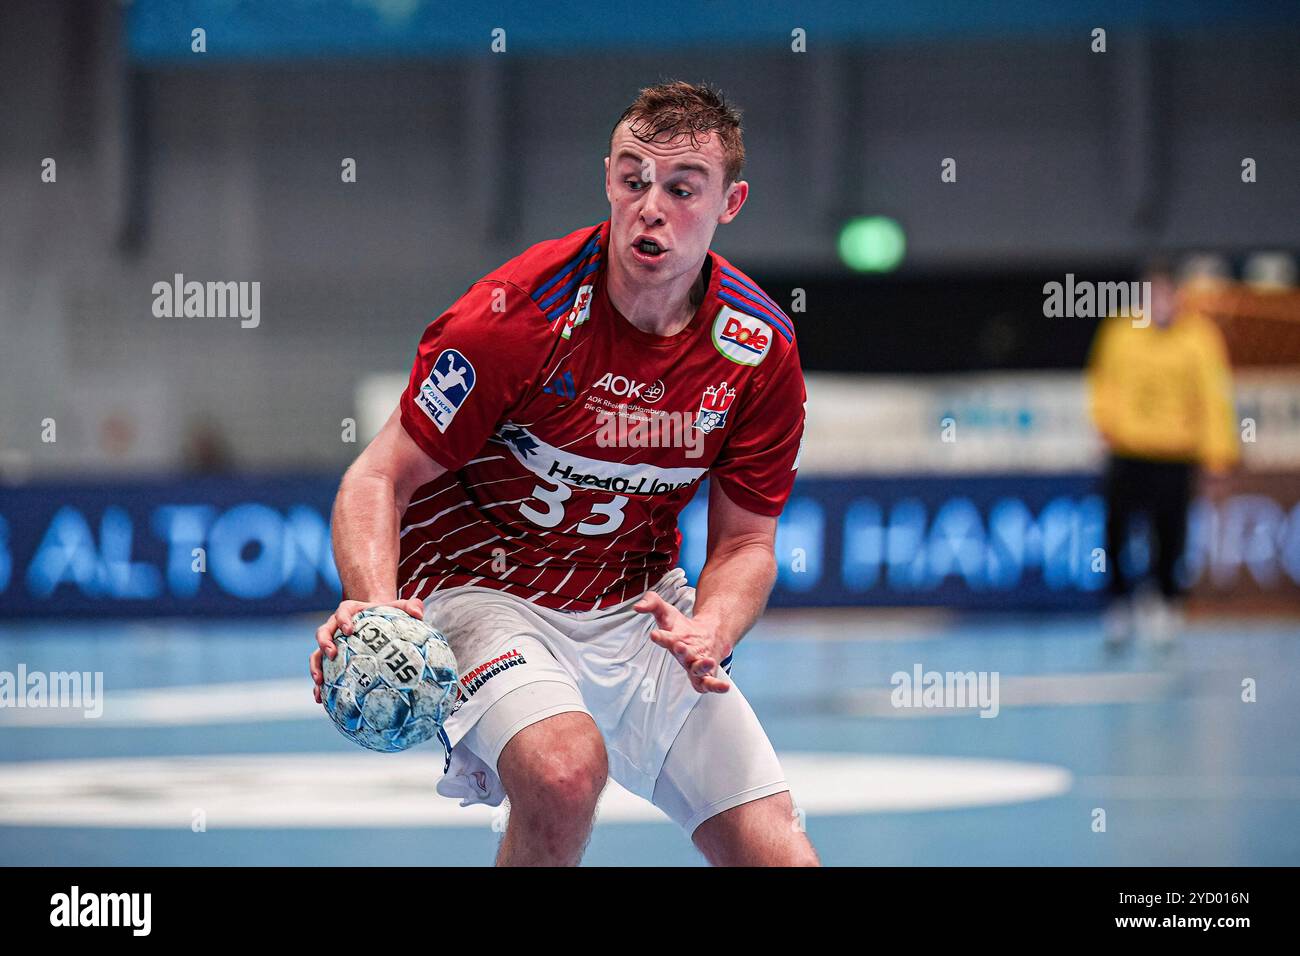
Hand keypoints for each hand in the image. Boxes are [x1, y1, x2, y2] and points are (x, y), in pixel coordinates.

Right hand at [309, 598, 426, 703]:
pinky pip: (321, 670)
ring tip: (320, 682)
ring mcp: (331, 643)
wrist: (375, 620)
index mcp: (349, 611)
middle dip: (325, 643)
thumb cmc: (386, 614)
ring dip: (316, 667)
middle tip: (331, 654)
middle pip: (324, 632)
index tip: (349, 630)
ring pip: (317, 654)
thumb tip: (419, 614)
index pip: (342, 612)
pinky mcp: (330, 658)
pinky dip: (319, 684)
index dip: (343, 620)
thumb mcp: (399, 607)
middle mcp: (335, 626)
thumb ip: (411, 606)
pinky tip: (319, 698)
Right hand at [634, 591, 730, 693]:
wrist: (707, 636)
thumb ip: (652, 603)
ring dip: (701, 667)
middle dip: (680, 651)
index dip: (660, 637)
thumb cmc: (683, 629)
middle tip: (679, 646)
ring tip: (707, 661)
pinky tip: (724, 686)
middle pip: (681, 655)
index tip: (654, 635)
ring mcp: (695, 666)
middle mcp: (683, 656)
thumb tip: (638, 606)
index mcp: (672, 640)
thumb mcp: (667, 611)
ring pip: (696, 671)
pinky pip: (710, 683)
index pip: (664, 638)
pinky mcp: (707, 674)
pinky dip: (716, 686)